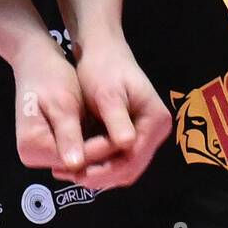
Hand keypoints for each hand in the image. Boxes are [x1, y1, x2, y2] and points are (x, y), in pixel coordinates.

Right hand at [12, 35, 123, 175]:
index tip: (124, 140)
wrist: (37, 63)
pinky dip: (95, 148)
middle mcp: (32, 156)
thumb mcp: (62, 104)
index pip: (74, 161)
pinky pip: (77, 155)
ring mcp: (40, 154)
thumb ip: (68, 134)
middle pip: (76, 166)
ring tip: (126, 140)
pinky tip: (114, 138)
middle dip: (103, 155)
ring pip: (79, 163)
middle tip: (131, 141)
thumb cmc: (49, 78)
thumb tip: (75, 165)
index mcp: (31, 147)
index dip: (100, 152)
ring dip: (102, 153)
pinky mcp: (50, 147)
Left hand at [50, 35, 171, 189]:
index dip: (106, 169)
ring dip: (99, 174)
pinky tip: (79, 166)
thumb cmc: (104, 67)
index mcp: (156, 120)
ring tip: (70, 174)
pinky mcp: (134, 135)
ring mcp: (146, 134)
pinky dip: (100, 166)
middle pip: (131, 167)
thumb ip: (116, 120)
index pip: (133, 157)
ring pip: (124, 167)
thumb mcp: (107, 94)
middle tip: (71, 177)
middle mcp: (156, 130)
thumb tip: (125, 145)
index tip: (79, 172)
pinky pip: (119, 159)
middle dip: (101, 176)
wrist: (102, 50)